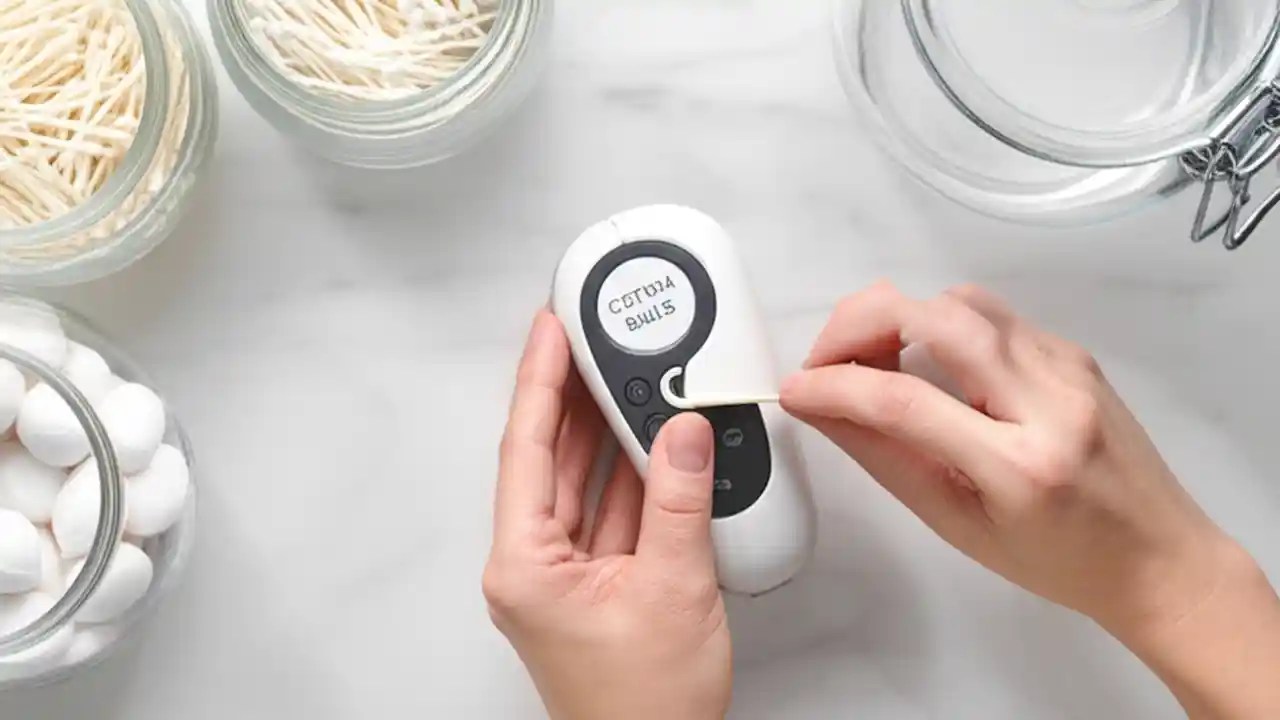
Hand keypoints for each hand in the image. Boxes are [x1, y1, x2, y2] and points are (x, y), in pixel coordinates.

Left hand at [483, 311, 731, 719]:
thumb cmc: (643, 710)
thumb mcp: (671, 590)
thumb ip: (678, 501)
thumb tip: (682, 433)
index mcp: (524, 565)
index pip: (527, 448)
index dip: (540, 380)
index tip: (550, 330)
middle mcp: (532, 565)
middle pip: (550, 458)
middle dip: (572, 395)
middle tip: (589, 336)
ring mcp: (563, 575)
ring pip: (581, 482)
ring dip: (602, 431)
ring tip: (622, 372)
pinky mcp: (595, 584)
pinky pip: (608, 511)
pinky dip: (630, 475)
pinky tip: (649, 439)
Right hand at [781, 284, 1279, 717]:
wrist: (1160, 558)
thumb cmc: (1061, 561)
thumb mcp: (960, 526)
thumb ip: (888, 461)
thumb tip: (823, 410)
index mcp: (1022, 465)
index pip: (906, 401)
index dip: (835, 386)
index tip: (794, 389)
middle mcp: (1052, 400)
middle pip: (939, 317)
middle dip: (860, 322)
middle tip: (824, 359)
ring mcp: (1069, 366)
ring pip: (964, 301)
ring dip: (901, 316)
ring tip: (868, 359)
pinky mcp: (1073, 352)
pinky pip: (992, 316)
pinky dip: (940, 325)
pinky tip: (926, 366)